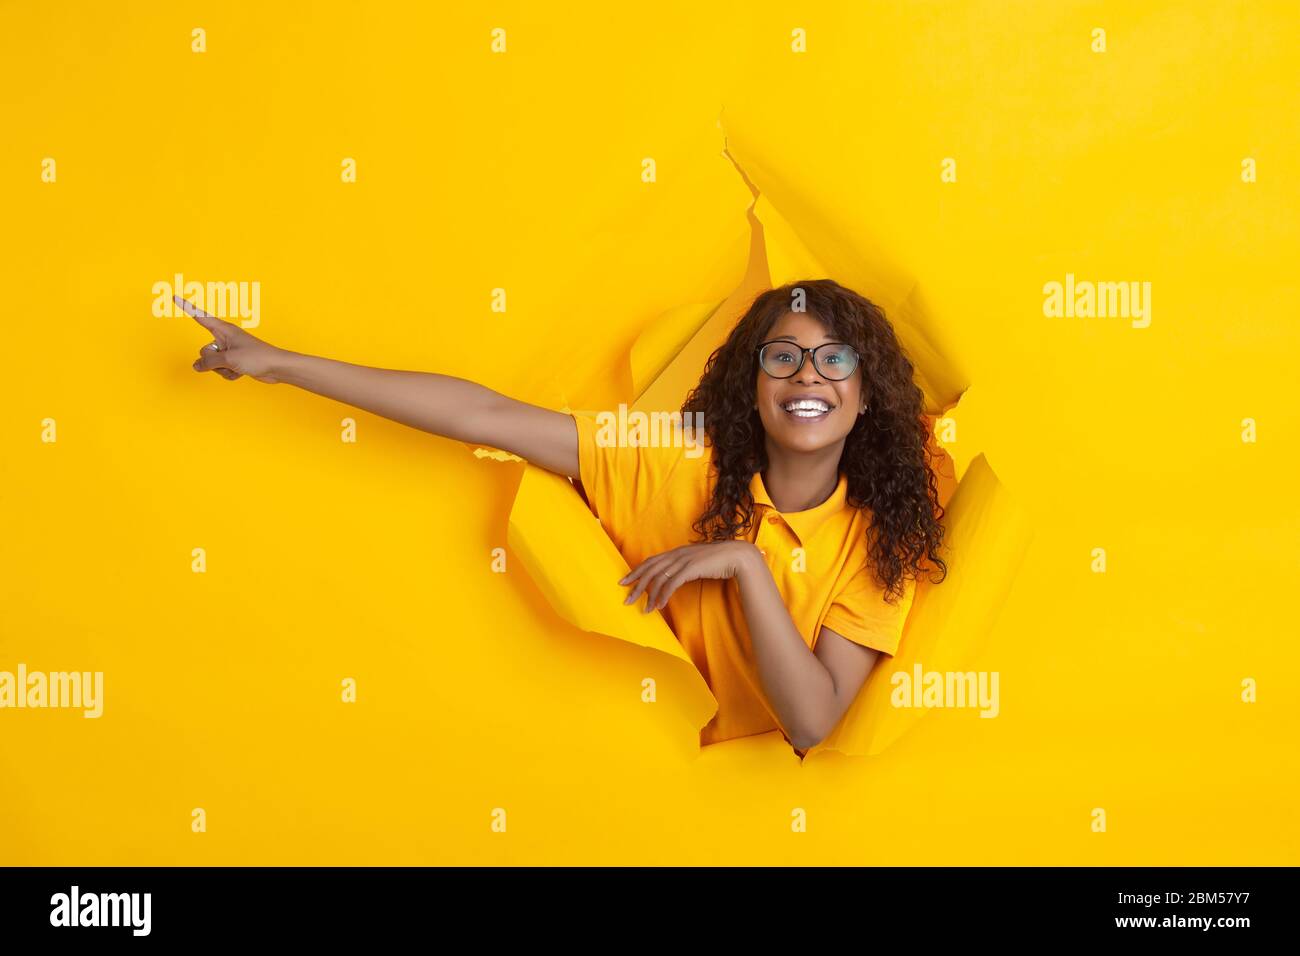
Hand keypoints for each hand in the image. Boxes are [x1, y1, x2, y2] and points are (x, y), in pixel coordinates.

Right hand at [180, 295, 291, 383]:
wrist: (276, 368)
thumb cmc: (257, 357)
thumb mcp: (228, 359)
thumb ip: (208, 361)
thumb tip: (196, 365)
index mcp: (224, 329)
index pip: (200, 316)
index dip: (187, 307)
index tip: (175, 296)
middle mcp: (225, 338)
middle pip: (204, 350)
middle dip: (211, 361)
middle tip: (228, 360)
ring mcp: (230, 351)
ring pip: (212, 363)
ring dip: (222, 369)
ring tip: (238, 367)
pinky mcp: (235, 362)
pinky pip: (222, 370)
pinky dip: (229, 374)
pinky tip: (241, 372)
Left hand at [619, 541, 759, 613]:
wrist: (736, 555)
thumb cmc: (718, 561)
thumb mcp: (697, 562)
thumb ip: (684, 567)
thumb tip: (675, 577)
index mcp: (676, 552)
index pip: (650, 561)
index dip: (636, 571)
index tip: (624, 581)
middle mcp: (677, 554)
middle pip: (650, 570)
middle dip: (636, 585)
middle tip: (627, 598)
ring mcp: (683, 560)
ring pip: (658, 578)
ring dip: (649, 595)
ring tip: (645, 608)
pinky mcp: (691, 569)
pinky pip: (672, 584)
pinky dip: (663, 595)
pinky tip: (660, 605)